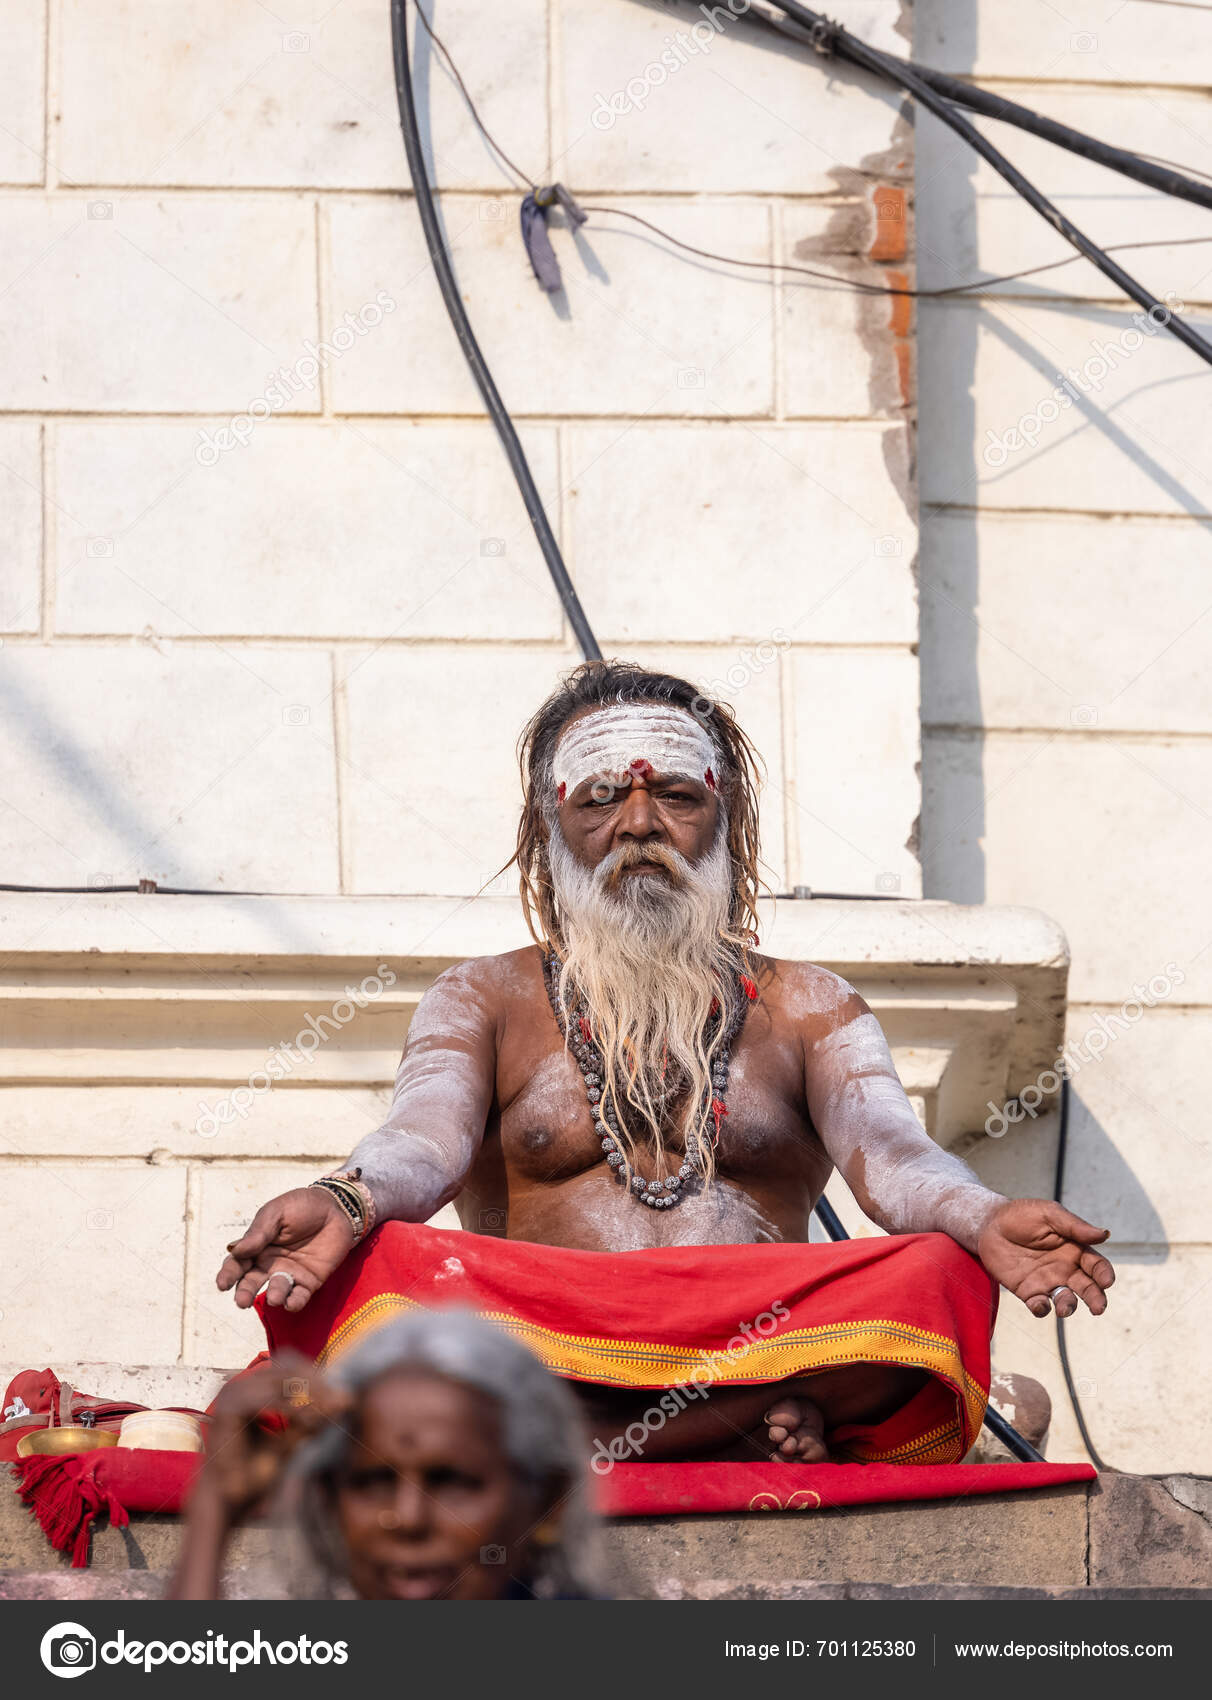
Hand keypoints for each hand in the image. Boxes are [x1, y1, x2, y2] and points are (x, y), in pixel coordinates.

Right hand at [196, 1354, 351, 1523]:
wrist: (227, 1500)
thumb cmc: (257, 1472)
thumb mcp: (291, 1442)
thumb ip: (311, 1421)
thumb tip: (342, 1402)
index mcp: (251, 1388)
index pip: (291, 1368)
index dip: (320, 1379)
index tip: (344, 1396)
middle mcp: (240, 1384)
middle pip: (288, 1367)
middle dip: (319, 1384)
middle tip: (343, 1402)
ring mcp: (232, 1393)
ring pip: (281, 1378)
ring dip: (310, 1394)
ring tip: (330, 1411)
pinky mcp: (229, 1408)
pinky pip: (269, 1399)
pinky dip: (293, 1408)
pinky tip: (311, 1421)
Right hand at [216, 1186, 356, 1311]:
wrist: (337, 1208)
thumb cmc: (302, 1206)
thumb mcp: (277, 1212)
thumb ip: (259, 1232)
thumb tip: (237, 1250)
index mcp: (257, 1247)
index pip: (237, 1263)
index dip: (228, 1274)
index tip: (223, 1284)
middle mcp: (269, 1264)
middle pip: (251, 1283)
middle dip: (245, 1293)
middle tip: (242, 1301)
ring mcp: (289, 1274)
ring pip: (275, 1292)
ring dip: (273, 1296)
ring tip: (274, 1296)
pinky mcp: (309, 1282)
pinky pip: (298, 1297)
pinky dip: (294, 1302)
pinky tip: (291, 1302)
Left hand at [977, 1197, 1115, 1317]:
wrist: (991, 1224)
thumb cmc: (1023, 1215)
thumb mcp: (1050, 1214)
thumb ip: (1075, 1226)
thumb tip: (1105, 1234)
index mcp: (1075, 1250)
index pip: (1097, 1266)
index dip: (1104, 1274)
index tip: (1106, 1281)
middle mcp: (1066, 1269)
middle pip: (1088, 1288)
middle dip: (1096, 1299)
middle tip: (1098, 1308)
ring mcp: (1047, 1282)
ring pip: (1066, 1301)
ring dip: (1069, 1306)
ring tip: (1064, 1308)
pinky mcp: (1028, 1291)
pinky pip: (1039, 1306)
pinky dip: (1042, 1308)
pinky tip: (1040, 1303)